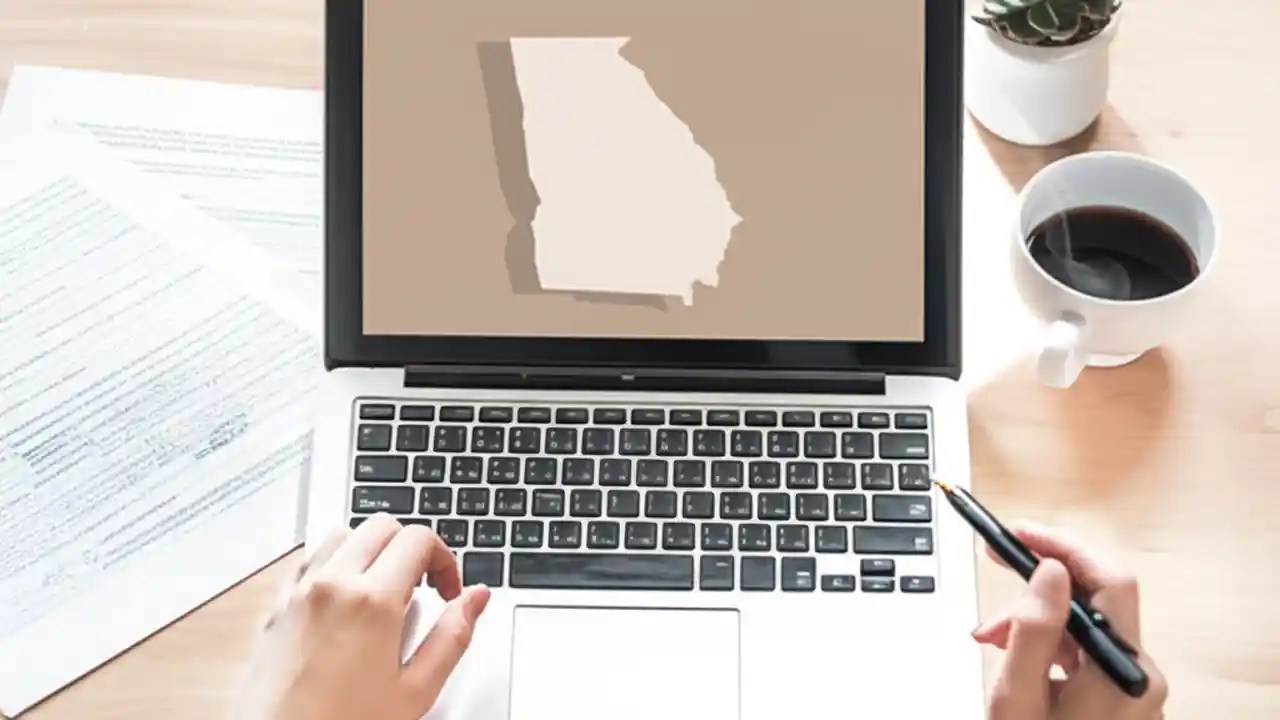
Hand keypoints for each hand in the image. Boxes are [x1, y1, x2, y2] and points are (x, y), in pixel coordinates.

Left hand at [235, 515, 490, 719]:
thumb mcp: (415, 691)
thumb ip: (453, 636)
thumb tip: (477, 598)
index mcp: (373, 600)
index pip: (419, 539)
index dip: (445, 560)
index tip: (449, 592)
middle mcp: (333, 584)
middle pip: (382, 526)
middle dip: (411, 549)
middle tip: (423, 589)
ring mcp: (300, 592)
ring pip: (343, 534)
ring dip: (371, 549)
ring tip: (385, 591)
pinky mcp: (277, 606)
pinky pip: (310, 560)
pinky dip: (335, 564)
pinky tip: (346, 601)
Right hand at [973, 521, 1167, 719]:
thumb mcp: (1017, 699)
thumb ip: (1034, 631)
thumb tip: (1051, 569)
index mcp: (1125, 673)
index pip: (1109, 581)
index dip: (1064, 546)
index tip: (1019, 533)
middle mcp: (1140, 678)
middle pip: (1096, 599)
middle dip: (1039, 580)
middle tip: (995, 559)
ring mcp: (1131, 691)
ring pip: (1085, 625)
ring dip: (1035, 615)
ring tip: (988, 634)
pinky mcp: (1116, 700)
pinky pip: (1084, 652)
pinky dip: (1047, 642)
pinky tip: (1010, 652)